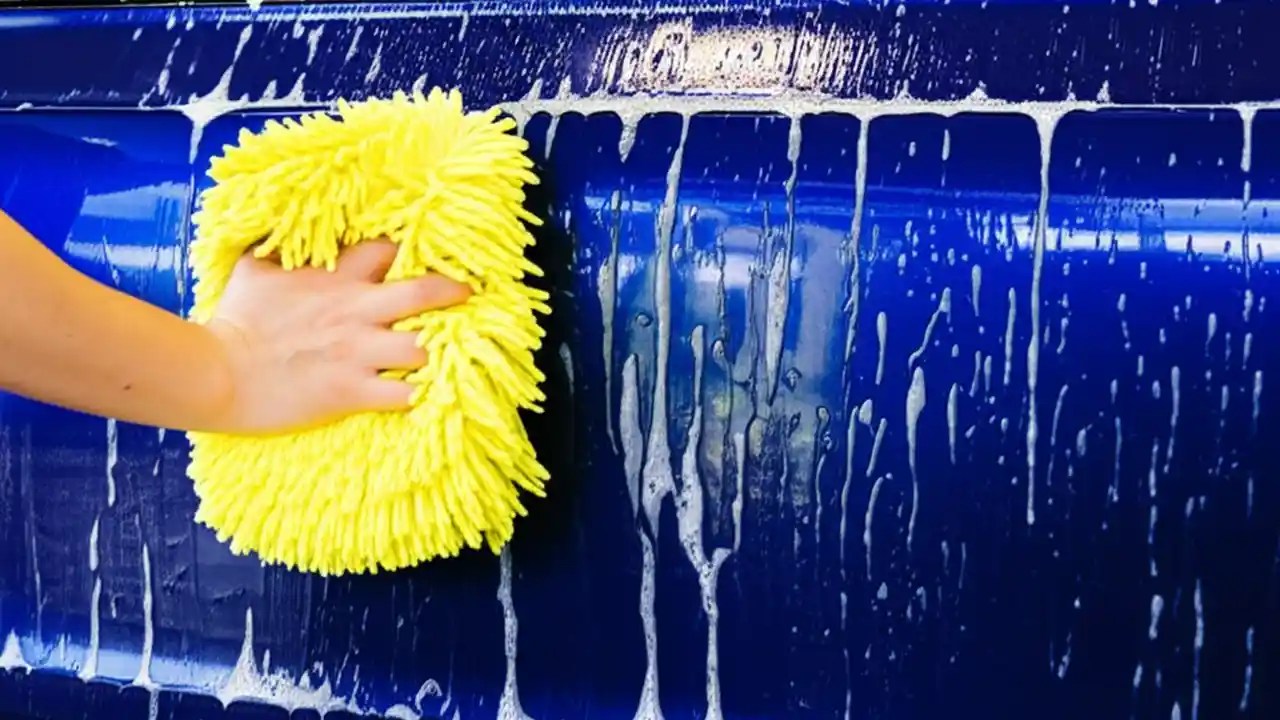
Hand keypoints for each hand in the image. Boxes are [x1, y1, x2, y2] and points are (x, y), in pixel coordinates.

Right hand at [203, 239, 470, 433]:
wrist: (217, 372)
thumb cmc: (235, 319)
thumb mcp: (253, 267)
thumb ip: (276, 245)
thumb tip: (277, 221)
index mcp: (336, 278)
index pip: (388, 250)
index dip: (411, 252)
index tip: (426, 255)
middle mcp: (355, 310)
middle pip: (424, 293)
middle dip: (453, 292)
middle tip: (469, 294)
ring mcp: (357, 352)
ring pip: (422, 347)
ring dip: (440, 351)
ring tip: (450, 354)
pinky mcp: (352, 391)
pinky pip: (404, 395)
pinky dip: (421, 396)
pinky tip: (430, 395)